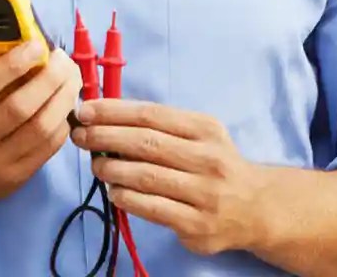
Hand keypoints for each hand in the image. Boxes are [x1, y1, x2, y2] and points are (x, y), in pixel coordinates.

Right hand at [0, 40, 81, 207]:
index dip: (14, 64)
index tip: (37, 45)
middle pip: (20, 109)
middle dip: (50, 79)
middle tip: (63, 60)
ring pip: (41, 129)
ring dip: (64, 99)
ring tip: (71, 78)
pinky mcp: (14, 178)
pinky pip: (48, 148)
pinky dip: (62, 122)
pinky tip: (65, 105)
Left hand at [70, 99, 267, 255]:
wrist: (256, 208)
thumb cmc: (215, 165)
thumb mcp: (201, 135)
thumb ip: (161, 127)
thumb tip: (106, 119)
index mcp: (205, 129)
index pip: (152, 115)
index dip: (114, 111)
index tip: (86, 110)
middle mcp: (208, 159)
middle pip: (146, 143)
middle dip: (105, 137)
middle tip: (80, 135)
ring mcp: (204, 194)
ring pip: (146, 177)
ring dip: (112, 169)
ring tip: (96, 165)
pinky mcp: (197, 225)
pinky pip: (152, 209)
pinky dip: (126, 198)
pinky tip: (114, 191)